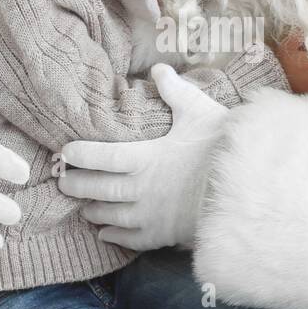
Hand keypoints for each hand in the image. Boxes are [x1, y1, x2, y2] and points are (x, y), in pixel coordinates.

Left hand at [56, 64, 228, 250]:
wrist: (245, 191)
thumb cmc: (221, 149)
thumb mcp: (199, 112)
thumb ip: (175, 91)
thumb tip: (158, 69)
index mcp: (145, 158)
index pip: (102, 156)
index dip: (81, 154)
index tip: (65, 152)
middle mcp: (141, 189)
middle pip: (99, 188)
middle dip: (77, 185)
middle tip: (62, 182)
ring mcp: (150, 215)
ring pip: (111, 215)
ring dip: (93, 210)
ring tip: (83, 207)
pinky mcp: (163, 235)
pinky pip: (131, 239)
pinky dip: (115, 236)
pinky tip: (105, 233)